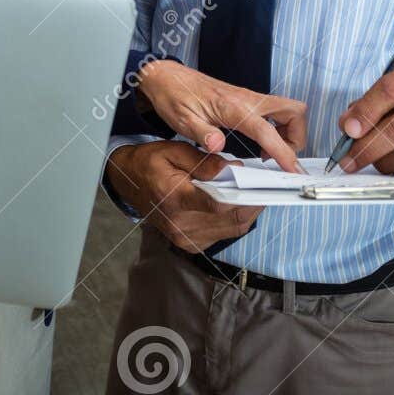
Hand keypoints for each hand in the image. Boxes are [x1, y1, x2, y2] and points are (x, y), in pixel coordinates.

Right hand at [106, 140, 262, 252]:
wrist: (127, 182)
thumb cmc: (149, 163)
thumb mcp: (173, 151)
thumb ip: (204, 162)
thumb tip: (234, 169)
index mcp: (175, 199)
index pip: (217, 203)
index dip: (243, 193)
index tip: (258, 180)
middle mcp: (181, 224)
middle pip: (231, 219)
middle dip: (254, 202)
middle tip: (266, 185)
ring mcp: (185, 237)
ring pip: (232, 229)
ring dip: (249, 211)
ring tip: (257, 192)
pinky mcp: (189, 243)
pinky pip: (224, 234)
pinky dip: (236, 219)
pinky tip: (240, 203)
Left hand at [138, 60, 305, 171]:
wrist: (168, 77)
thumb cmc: (174, 96)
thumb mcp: (182, 119)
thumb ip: (201, 133)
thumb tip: (218, 146)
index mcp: (234, 107)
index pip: (267, 130)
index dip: (283, 151)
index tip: (293, 170)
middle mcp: (248, 100)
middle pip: (294, 111)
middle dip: (297, 136)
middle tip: (282, 157)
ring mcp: (251, 98)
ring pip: (289, 110)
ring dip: (290, 133)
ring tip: (270, 153)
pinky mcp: (249, 100)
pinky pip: (277, 112)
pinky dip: (279, 128)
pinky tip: (262, 143)